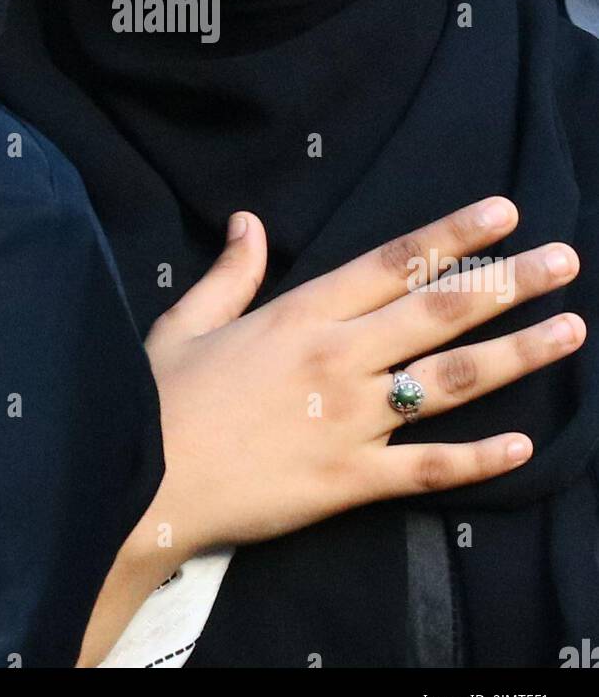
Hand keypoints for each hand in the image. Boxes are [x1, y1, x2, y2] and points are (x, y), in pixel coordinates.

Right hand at [77, 197, 583, 664]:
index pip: (393, 263)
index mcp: (300, 315)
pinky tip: (524, 446)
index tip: (505, 212)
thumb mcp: (187, 322)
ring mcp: (349, 422)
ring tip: (570, 330)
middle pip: (439, 313)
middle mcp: (338, 360)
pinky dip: (477, 460)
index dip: (452, 235)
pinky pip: (426, 469)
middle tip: (564, 260)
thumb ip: (230, 272)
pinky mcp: (349, 481)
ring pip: (449, 383)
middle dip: (507, 283)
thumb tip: (249, 220)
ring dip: (515, 355)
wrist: (141, 485)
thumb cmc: (159, 399)